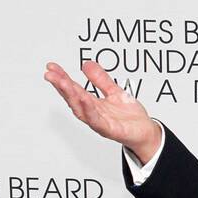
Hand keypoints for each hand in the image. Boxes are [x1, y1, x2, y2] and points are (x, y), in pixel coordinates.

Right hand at [43, 59, 161, 160]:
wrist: (147, 133)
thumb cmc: (130, 117)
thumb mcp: (115, 92)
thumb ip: (101, 79)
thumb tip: (87, 64)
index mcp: (93, 104)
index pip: (74, 89)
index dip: (62, 78)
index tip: (51, 67)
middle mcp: (94, 114)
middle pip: (73, 99)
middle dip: (61, 86)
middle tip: (50, 74)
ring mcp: (101, 123)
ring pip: (82, 110)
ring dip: (71, 96)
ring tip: (62, 83)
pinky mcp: (111, 130)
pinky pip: (97, 121)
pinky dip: (90, 111)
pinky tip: (84, 100)